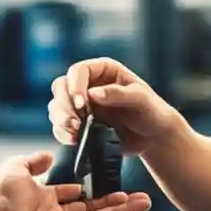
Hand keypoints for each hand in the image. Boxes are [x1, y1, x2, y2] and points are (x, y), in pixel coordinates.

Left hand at [0, 151, 150, 210]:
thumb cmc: (0, 195)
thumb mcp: (18, 167)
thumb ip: (34, 161)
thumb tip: (47, 155)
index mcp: (46, 202)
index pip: (80, 198)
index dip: (100, 193)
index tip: (120, 188)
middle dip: (119, 204)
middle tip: (142, 197)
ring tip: (142, 206)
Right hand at [49, 57, 183, 155]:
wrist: (154, 136)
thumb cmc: (152, 111)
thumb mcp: (141, 98)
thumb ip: (118, 94)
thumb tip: (92, 94)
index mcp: (103, 70)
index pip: (78, 71)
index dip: (75, 86)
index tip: (82, 104)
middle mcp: (88, 84)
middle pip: (61, 87)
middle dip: (64, 105)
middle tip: (74, 123)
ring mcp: (82, 105)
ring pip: (57, 106)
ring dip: (61, 120)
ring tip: (74, 134)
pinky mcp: (80, 124)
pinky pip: (61, 126)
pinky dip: (62, 133)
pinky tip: (74, 140)